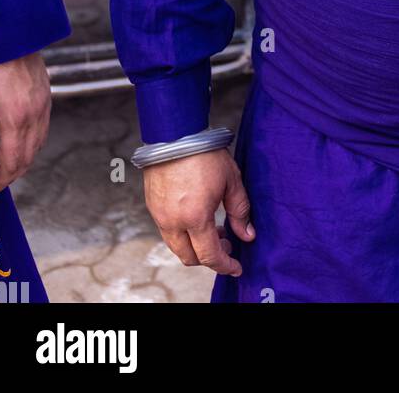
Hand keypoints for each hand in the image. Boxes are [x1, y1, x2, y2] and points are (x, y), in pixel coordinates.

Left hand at [0, 52, 52, 197]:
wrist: (12, 33)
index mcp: (13, 118)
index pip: (11, 163)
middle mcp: (34, 114)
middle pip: (27, 159)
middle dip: (11, 177)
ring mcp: (43, 104)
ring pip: (39, 144)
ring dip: (24, 161)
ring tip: (7, 168)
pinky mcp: (46, 94)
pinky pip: (43, 128)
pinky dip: (33, 143)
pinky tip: (20, 143)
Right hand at [143, 148, 254, 276]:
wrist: (175, 132)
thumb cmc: (205, 153)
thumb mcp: (231, 180)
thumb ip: (240, 211)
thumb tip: (247, 235)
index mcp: (195, 218)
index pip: (209, 256)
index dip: (225, 265)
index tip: (236, 267)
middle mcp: (173, 222)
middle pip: (190, 257)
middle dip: (209, 258)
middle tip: (226, 243)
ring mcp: (159, 215)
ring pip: (176, 246)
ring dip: (195, 246)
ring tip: (213, 229)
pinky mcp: (152, 206)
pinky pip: (167, 231)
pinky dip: (182, 234)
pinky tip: (196, 218)